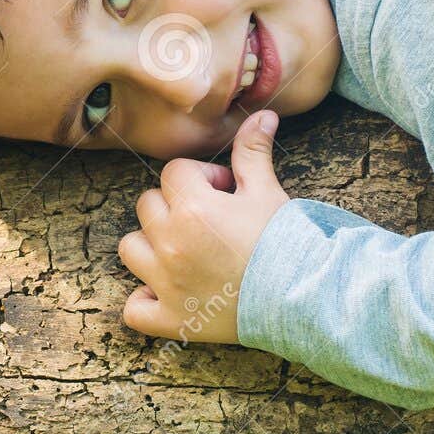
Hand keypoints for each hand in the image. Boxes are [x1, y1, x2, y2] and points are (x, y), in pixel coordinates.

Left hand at [118, 110, 289, 343]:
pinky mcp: (171, 319)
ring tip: (184, 250)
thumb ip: (253, 152)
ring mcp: (166, 283)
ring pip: (130, 248)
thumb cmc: (285, 243)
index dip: (200, 177)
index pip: (174, 172)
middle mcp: (170, 244)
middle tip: (209, 219)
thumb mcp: (267, 192)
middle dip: (173, 205)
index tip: (226, 192)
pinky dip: (145, 301)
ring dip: (150, 245)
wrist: (302, 298)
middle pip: (146, 205)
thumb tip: (262, 115)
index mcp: (193, 208)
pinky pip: (134, 310)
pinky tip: (168, 293)